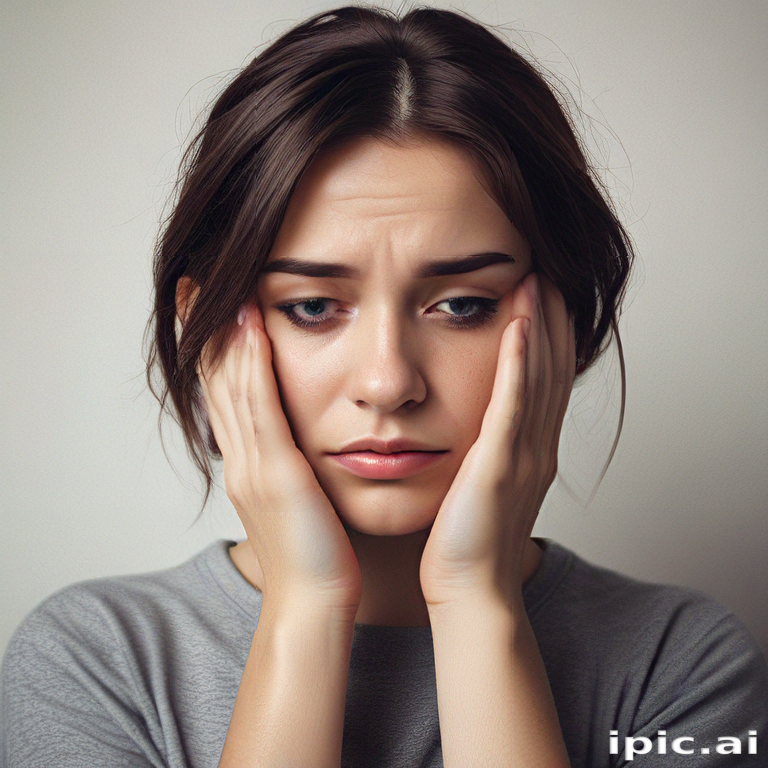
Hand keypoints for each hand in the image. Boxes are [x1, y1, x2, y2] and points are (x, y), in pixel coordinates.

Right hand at [197, 305, 361, 608]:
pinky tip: (252, 328)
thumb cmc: (317, 555)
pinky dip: (252, 365)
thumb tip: (299, 449)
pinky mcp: (275, 472)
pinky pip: (259, 407)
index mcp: (247, 465)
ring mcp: (253, 465)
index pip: (224, 394)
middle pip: (216, 382)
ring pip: (232, 387)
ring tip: (219, 288)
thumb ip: (292, 471)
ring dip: (225, 335)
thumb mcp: (298, 504)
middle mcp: (241, 459)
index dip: (214, 349)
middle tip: (194, 285)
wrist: (314, 600)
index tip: (210, 309)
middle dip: (205, 331)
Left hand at [419, 273, 574, 607]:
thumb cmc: (465, 543)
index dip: (549, 336)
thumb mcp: (480, 488)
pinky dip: (518, 365)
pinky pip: (512, 406)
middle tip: (548, 273)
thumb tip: (473, 431)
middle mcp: (536, 448)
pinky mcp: (499, 467)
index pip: (544, 381)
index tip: (541, 296)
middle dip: (552, 319)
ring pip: (539, 379)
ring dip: (540, 328)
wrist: (468, 590)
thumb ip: (485, 454)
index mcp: (529, 451)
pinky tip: (517, 327)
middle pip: (551, 370)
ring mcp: (522, 456)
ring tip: (537, 282)